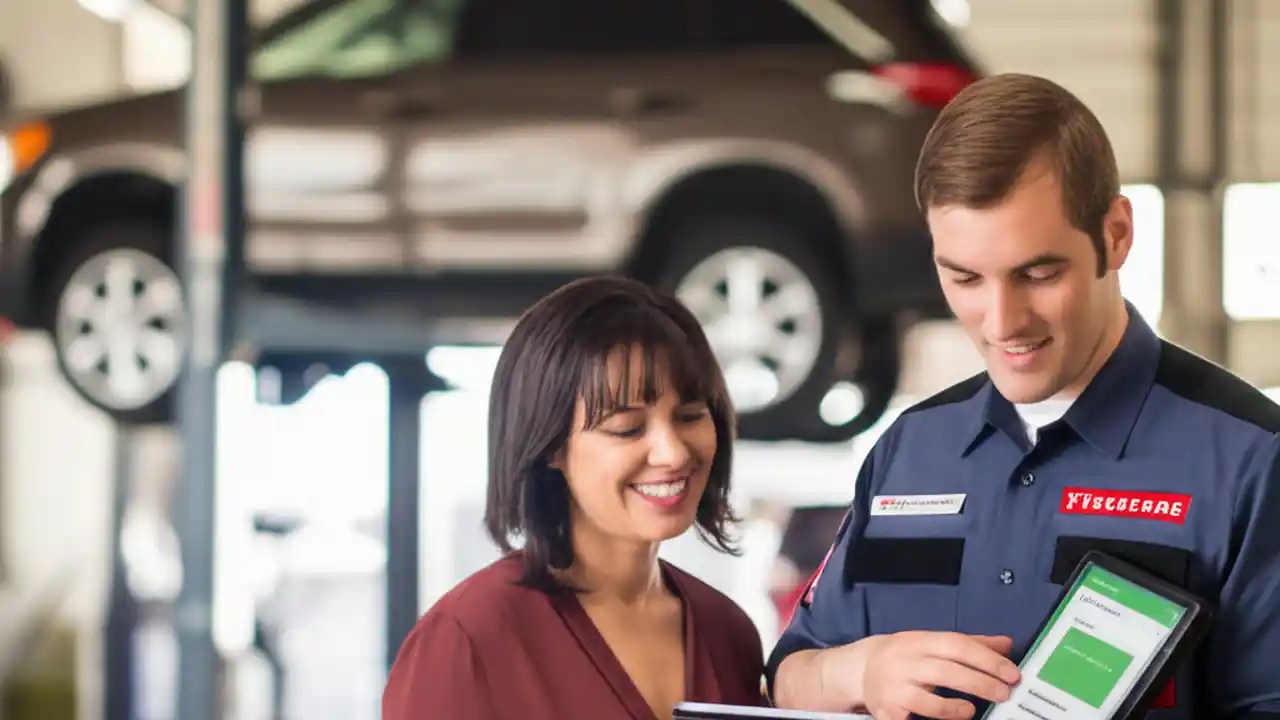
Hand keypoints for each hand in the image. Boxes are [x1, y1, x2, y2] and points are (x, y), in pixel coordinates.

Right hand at [859, 632, 1020, 719]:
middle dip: (979, 683)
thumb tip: (1006, 644)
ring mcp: (894, 688)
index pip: (957, 645)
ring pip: (926, 700)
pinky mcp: (886, 711)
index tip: (1012, 673)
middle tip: (1005, 693)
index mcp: (920, 642)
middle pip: (946, 671)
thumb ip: (969, 644)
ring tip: (972, 710)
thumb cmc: (905, 656)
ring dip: (952, 707)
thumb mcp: (932, 643)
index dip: (987, 659)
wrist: (861, 669)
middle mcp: (905, 662)